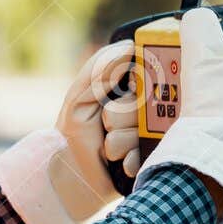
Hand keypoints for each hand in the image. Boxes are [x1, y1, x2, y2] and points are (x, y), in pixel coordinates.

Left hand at [0, 40, 135, 223]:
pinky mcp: (152, 160)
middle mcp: (146, 112)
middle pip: (147, 104)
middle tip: (105, 126)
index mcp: (131, 91)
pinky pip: (147, 155)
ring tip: (107, 150)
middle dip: (120, 117)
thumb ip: (99, 69)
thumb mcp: (79, 96)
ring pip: (143, 131)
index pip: (150, 75)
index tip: (126, 90)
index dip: (136, 84)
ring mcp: (151, 137)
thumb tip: (130, 47)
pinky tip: (118, 165)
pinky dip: (128, 161)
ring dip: (118, 142)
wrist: (70, 177)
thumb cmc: (73, 134)